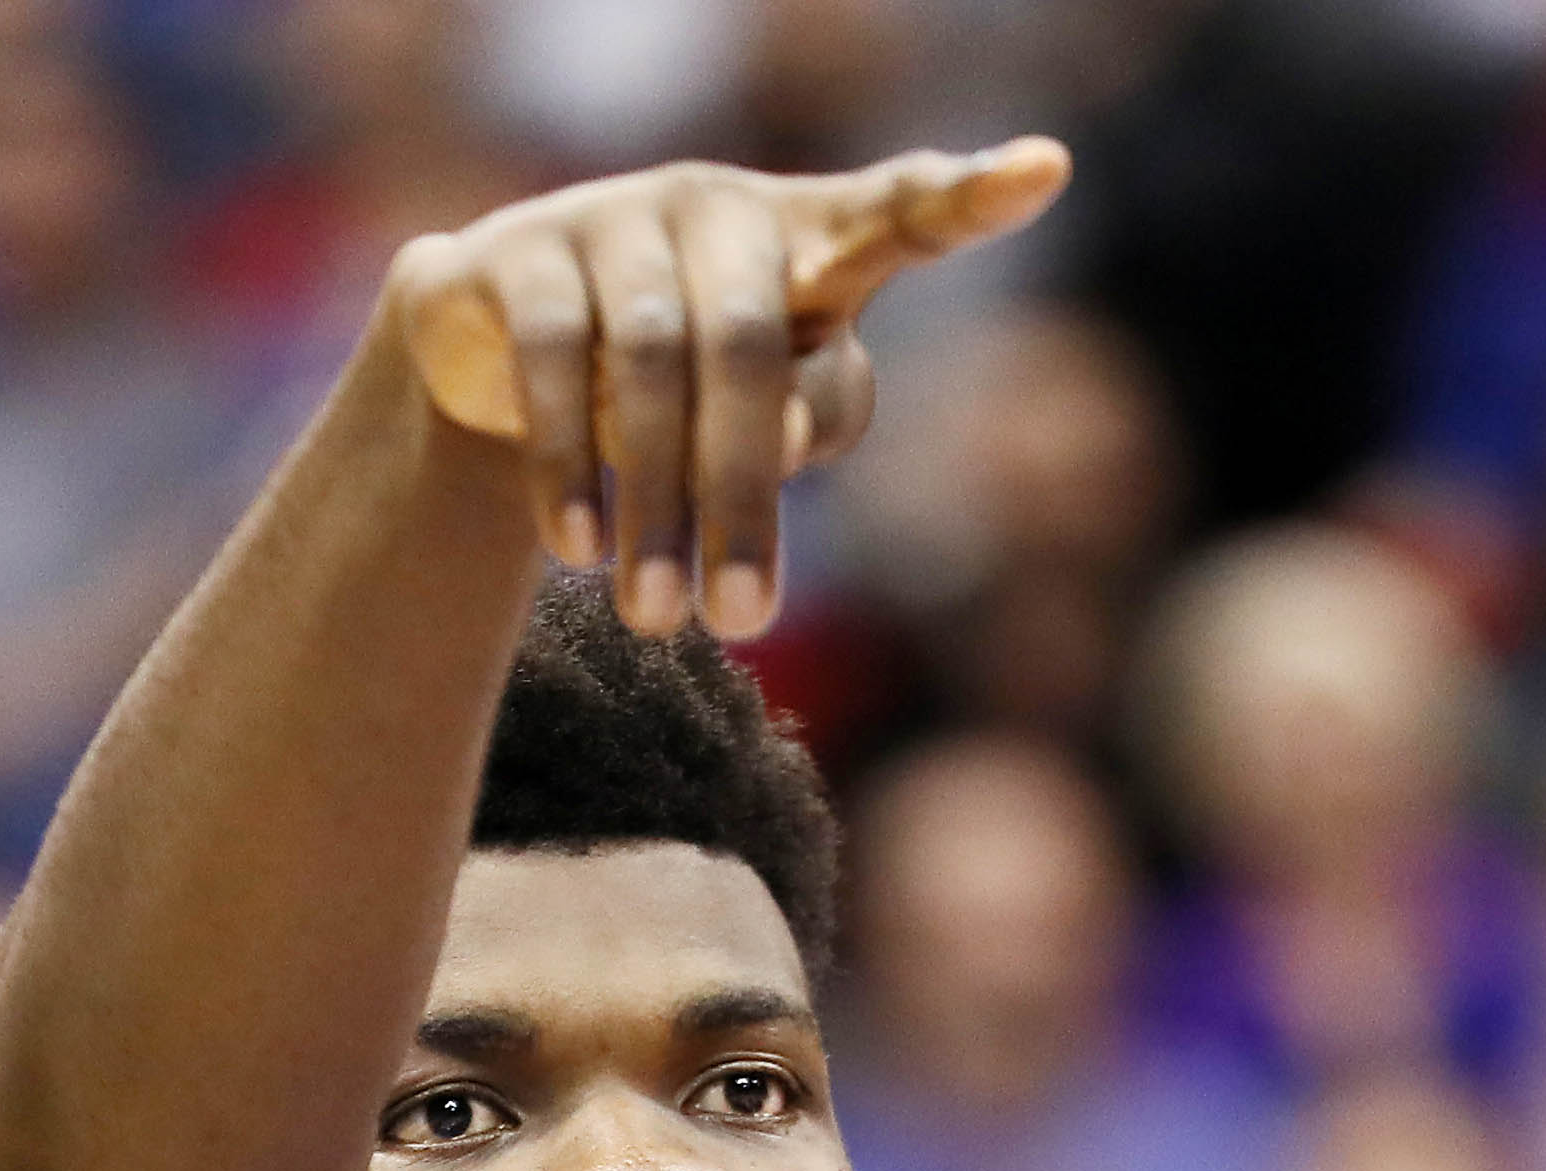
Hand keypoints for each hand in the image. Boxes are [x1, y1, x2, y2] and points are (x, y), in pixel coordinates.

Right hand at [383, 140, 1069, 641]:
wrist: (500, 352)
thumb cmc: (678, 395)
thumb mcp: (760, 419)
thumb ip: (803, 421)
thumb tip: (785, 439)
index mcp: (810, 243)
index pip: (901, 209)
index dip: (968, 194)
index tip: (1045, 172)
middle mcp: (721, 211)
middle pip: (750, 346)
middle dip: (743, 495)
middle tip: (742, 623)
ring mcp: (618, 217)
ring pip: (649, 361)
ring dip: (655, 504)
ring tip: (653, 621)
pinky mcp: (523, 250)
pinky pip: (555, 359)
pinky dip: (570, 465)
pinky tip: (579, 551)